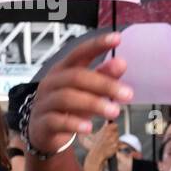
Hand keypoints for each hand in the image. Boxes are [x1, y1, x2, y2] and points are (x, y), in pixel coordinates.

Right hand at [26, 32, 132, 154]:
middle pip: (76, 76)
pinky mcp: (42, 123)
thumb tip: (121, 63)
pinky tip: (89, 128)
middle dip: (104, 84)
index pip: (80, 53)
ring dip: (94, 103)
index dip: (97, 45)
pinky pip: (57, 121)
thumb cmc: (68, 107)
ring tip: (114, 111)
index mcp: (64, 70)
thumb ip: (104, 77)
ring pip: (67, 98)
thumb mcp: (88, 91)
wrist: (43, 132)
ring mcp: (45, 102)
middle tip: (127, 94)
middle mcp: (52, 82)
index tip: (117, 38)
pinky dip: (74, 124)